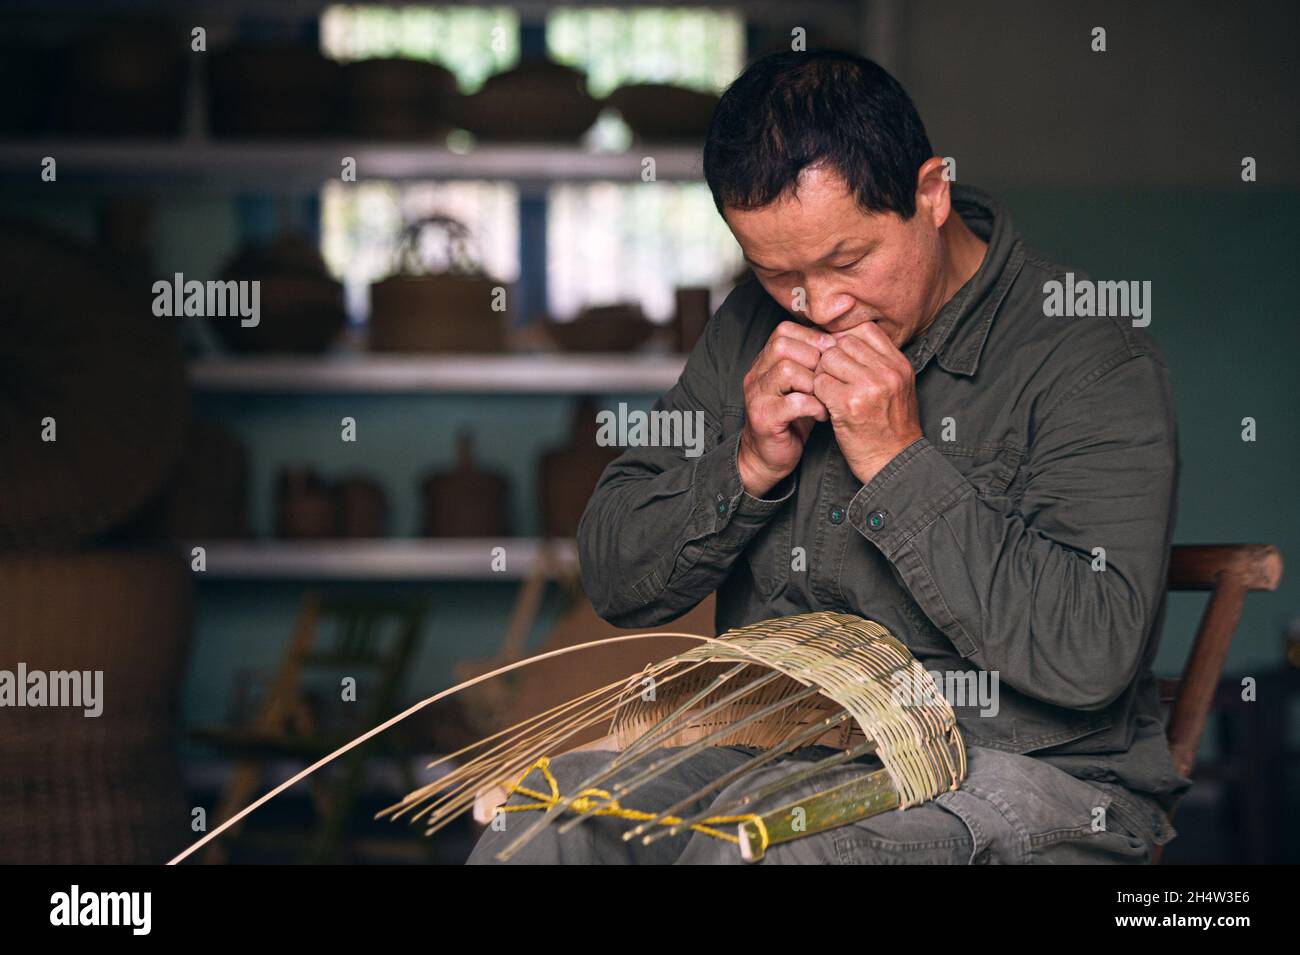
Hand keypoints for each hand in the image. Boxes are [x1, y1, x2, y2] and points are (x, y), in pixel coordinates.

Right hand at [737, 321, 833, 496]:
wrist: (769, 457)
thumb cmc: (792, 419)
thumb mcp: (804, 385)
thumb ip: (814, 363)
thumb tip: (843, 338)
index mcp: (764, 362)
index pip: (783, 331)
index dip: (812, 338)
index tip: (833, 355)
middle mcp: (756, 375)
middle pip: (782, 345)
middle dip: (814, 357)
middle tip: (831, 377)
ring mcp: (757, 396)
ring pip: (786, 369)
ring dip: (815, 382)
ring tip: (827, 397)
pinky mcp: (764, 419)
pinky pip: (793, 402)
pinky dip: (814, 406)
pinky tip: (822, 414)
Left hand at [813, 322, 922, 484]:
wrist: (894, 463)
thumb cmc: (891, 428)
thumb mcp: (898, 388)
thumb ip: (879, 363)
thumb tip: (846, 340)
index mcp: (900, 365)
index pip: (865, 330)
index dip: (846, 341)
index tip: (841, 359)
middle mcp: (887, 372)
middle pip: (843, 342)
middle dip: (832, 358)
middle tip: (833, 379)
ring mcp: (869, 387)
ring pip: (829, 359)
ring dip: (823, 374)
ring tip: (830, 392)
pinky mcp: (849, 404)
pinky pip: (820, 383)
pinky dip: (818, 392)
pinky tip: (826, 405)